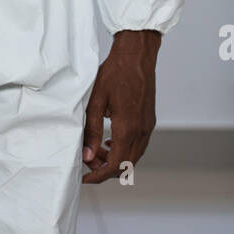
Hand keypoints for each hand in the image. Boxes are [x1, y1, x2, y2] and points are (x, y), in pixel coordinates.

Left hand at [81, 29, 159, 183]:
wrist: (137, 55)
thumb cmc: (115, 73)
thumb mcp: (95, 100)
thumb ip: (92, 130)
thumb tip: (87, 156)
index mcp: (127, 128)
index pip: (115, 166)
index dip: (98, 176)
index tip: (84, 178)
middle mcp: (141, 131)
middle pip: (126, 165)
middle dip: (105, 169)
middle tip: (87, 161)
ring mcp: (148, 126)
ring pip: (133, 157)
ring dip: (115, 160)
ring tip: (96, 151)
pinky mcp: (149, 121)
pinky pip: (139, 145)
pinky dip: (124, 150)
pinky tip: (111, 142)